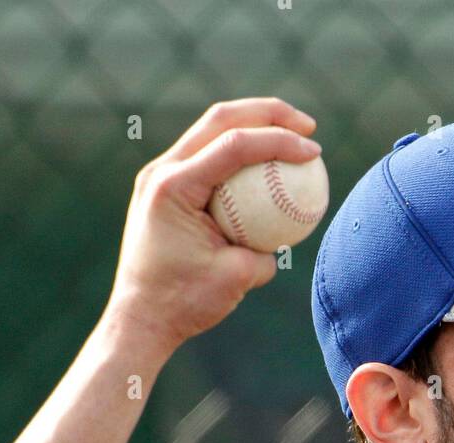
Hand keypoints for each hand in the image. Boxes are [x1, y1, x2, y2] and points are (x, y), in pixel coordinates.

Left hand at [103, 97, 320, 359]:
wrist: (140, 318)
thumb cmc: (184, 304)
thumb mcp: (236, 279)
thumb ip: (266, 251)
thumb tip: (286, 233)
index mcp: (173, 188)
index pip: (234, 146)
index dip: (279, 141)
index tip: (314, 152)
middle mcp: (161, 172)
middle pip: (220, 119)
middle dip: (269, 113)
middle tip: (308, 126)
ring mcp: (160, 176)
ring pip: (211, 131)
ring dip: (253, 126)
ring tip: (291, 134)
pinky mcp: (166, 188)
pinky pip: (207, 158)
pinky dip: (239, 154)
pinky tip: (266, 165)